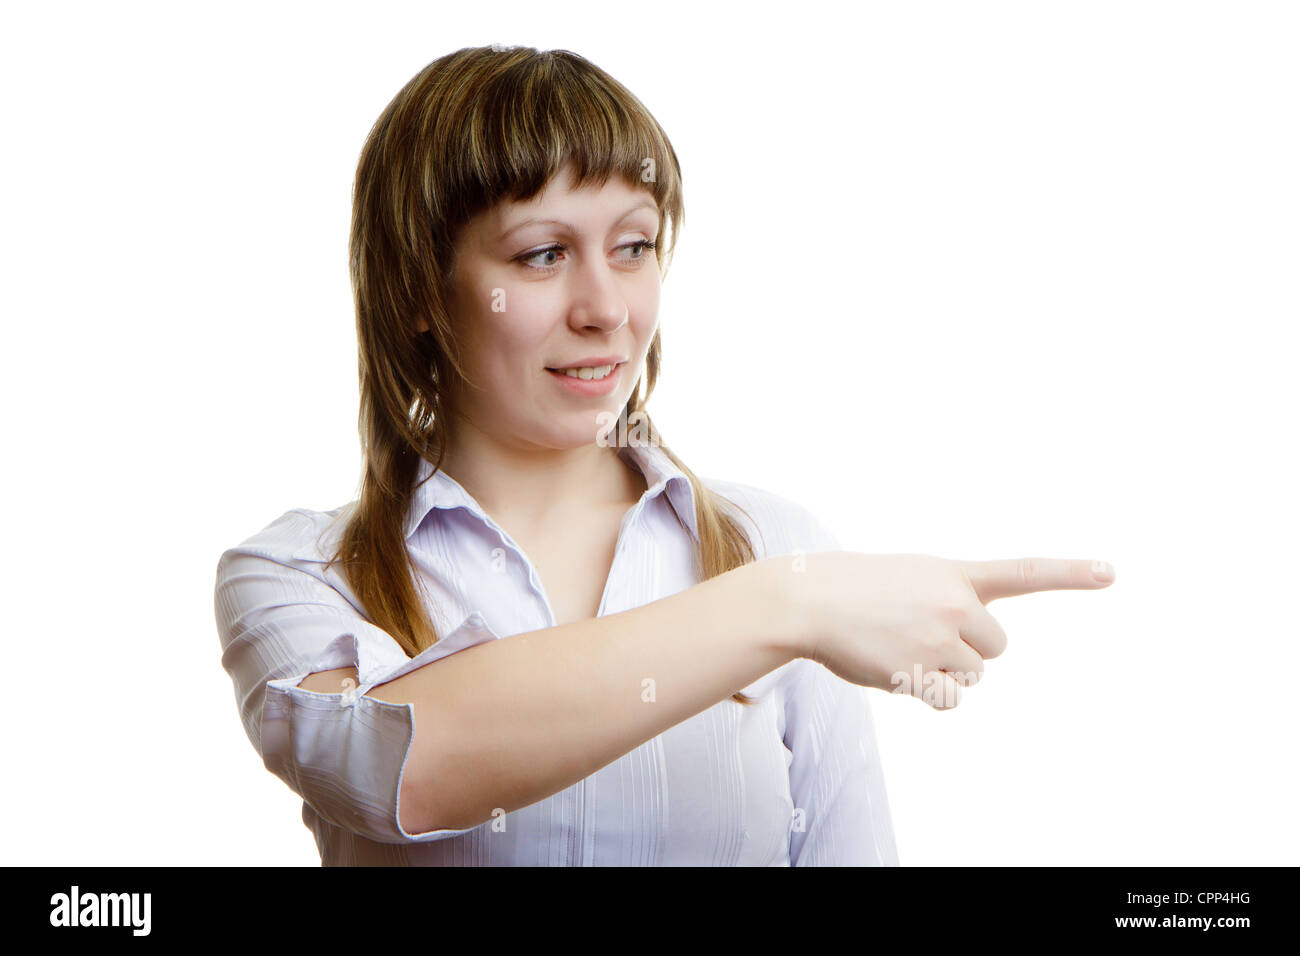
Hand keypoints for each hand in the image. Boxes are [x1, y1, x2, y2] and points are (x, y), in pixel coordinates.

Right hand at [776, 552, 1114, 708]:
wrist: (808, 599)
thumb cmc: (856, 589)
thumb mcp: (911, 576)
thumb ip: (950, 599)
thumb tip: (968, 658)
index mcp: (955, 573)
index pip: (1024, 572)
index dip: (1071, 573)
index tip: (1114, 572)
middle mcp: (955, 603)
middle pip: (995, 647)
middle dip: (967, 649)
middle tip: (922, 634)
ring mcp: (938, 638)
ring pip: (971, 674)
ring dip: (943, 670)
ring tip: (898, 645)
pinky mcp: (919, 672)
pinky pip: (948, 699)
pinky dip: (927, 692)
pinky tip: (893, 667)